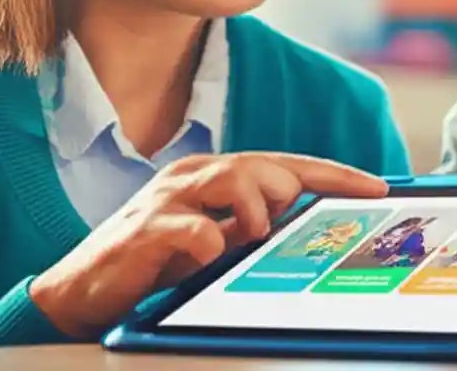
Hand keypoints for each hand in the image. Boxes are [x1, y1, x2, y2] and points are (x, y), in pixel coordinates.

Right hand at [30, 152, 387, 338]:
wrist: (80, 292)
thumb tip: (306, 225)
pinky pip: (191, 228)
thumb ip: (252, 228)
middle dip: (288, 192)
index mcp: (215, 176)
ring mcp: (167, 199)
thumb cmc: (153, 264)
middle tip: (284, 225)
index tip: (377, 187)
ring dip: (254, 210)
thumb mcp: (214, 243)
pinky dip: (207, 242)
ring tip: (253, 237)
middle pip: (264, 164)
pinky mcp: (144, 230)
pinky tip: (207, 257)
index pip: (286, 164)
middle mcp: (194, 177)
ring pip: (233, 178)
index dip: (333, 174)